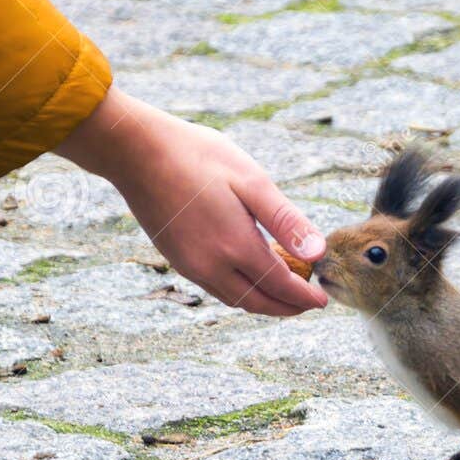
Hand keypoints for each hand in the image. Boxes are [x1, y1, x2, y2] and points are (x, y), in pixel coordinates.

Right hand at [56, 88, 327, 315]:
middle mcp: (211, 266)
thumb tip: (317, 252)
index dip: (304, 296)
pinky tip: (249, 278)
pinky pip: (216, 288)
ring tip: (284, 296)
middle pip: (258, 302)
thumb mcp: (252, 182)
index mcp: (236, 247)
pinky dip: (240, 291)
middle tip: (308, 304)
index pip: (280, 285)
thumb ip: (286, 221)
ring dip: (263, 303)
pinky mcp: (176, 259)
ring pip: (235, 299)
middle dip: (287, 307)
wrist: (136, 151)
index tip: (322, 300)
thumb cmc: (197, 157)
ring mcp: (190, 265)